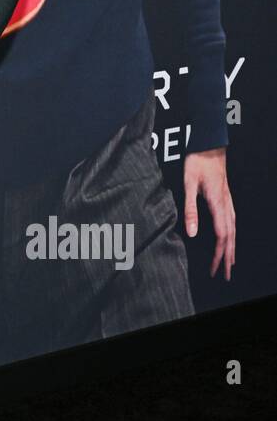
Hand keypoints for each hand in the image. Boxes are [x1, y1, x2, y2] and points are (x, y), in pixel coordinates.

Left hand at [183, 147, 234, 278]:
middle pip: (230, 238)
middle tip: (225, 276)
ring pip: (233, 231)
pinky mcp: (226, 198)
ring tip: (229, 263)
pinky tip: (229, 239)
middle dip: (227, 258)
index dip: (219, 255)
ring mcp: (228, 202)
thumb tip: (192, 233)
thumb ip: (190, 209)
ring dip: (231, 249)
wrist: (209, 145)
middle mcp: (226, 206)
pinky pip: (232, 222)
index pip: (221, 237)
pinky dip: (231, 236)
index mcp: (218, 205)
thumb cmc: (197, 162)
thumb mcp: (188, 185)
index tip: (215, 270)